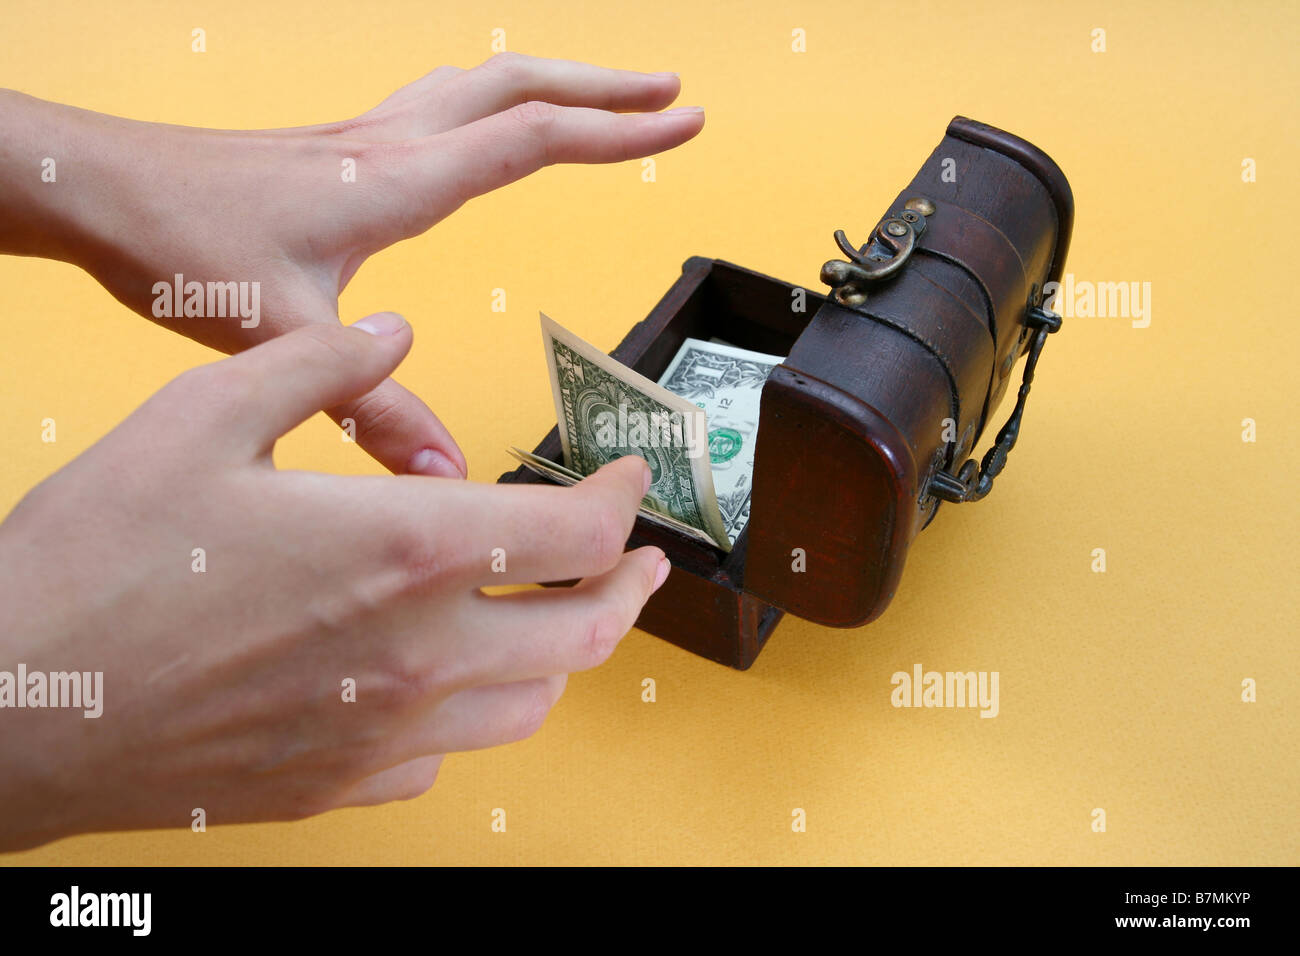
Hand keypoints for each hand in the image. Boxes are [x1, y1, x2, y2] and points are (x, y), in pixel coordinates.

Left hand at [0, 53, 702, 476]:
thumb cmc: (177, 243)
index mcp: (398, 179)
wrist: (97, 189)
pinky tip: (490, 126)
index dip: (618, 132)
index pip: (533, 137)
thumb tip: (442, 481)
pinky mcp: (342, 149)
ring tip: (605, 94)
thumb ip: (368, 412)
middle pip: (521, 85)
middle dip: (605, 88)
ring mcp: (366, 137)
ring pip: (481, 83)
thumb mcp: (280, 335)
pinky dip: (493, 101)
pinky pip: (440, 104)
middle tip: (671, 93)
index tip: (684, 123)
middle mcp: (391, 143)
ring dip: (554, 81)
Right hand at [0, 311, 668, 850]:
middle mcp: (416, 653)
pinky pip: (446, 756)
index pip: (574, 536)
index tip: (627, 482)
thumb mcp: (201, 414)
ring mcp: (382, 731)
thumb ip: (319, 366)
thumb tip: (395, 336)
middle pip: (583, 635)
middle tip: (641, 563)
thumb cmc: (97, 564)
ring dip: (564, 656)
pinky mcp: (338, 782)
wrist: (17, 707)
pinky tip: (448, 680)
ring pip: (530, 705)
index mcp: (403, 552)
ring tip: (561, 618)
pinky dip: (473, 711)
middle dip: (628, 589)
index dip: (622, 504)